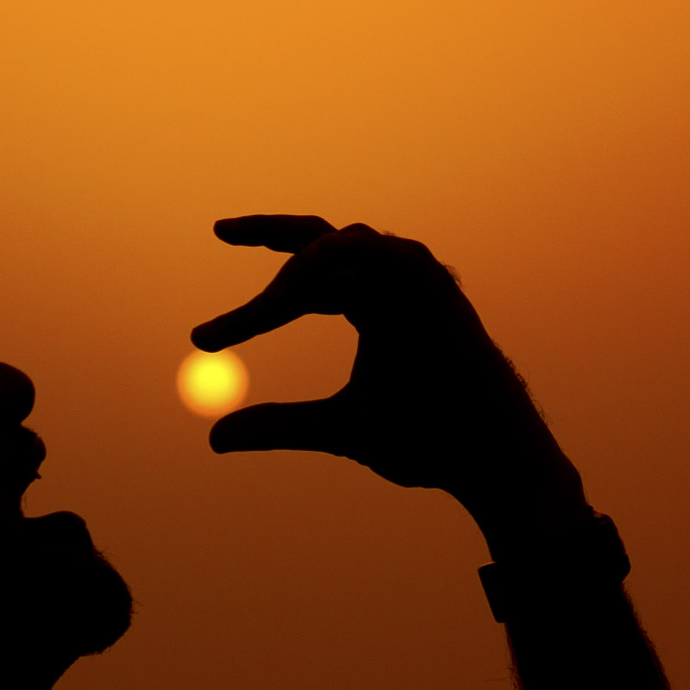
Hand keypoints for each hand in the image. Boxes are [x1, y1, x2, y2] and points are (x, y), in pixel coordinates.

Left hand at [190, 216, 583, 520]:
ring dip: (297, 269)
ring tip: (263, 314)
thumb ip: (278, 425)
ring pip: (345, 242)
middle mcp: (393, 284)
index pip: (307, 274)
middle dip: (269, 232)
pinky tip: (297, 287)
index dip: (257, 296)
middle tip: (220, 229)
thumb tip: (213, 437)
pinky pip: (378, 254)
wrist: (486, 460)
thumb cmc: (425, 441)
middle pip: (321, 237)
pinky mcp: (437, 289)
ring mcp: (417, 282)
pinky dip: (336, 261)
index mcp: (372, 305)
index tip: (203, 335)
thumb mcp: (336, 429)